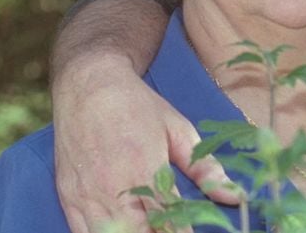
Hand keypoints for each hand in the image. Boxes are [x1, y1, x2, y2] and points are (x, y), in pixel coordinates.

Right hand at [53, 54, 236, 232]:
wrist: (87, 86)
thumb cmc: (138, 106)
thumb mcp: (179, 130)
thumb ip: (206, 169)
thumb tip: (237, 197)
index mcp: (145, 169)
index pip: (171, 224)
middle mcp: (112, 189)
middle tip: (175, 228)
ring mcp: (86, 198)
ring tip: (151, 230)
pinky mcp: (68, 200)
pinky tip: (123, 230)